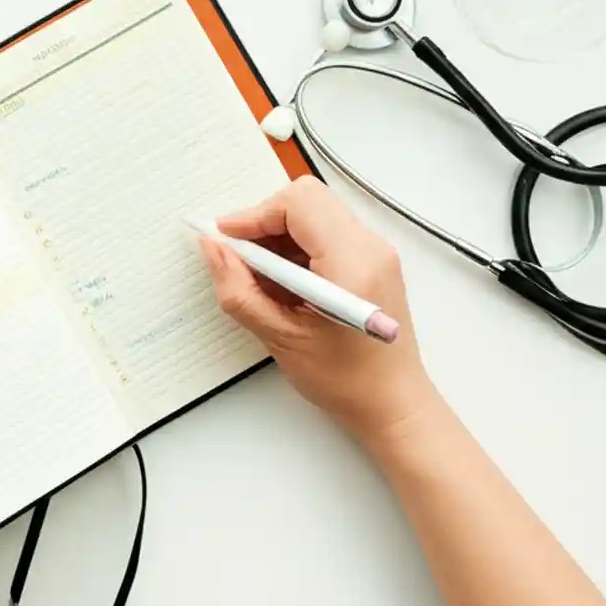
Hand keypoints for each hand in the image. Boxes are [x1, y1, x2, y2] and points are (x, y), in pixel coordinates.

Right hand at [199, 176, 431, 432]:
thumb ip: (240, 290)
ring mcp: (375, 252)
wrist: (393, 404)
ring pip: (315, 215)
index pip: (299, 204)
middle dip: (265, 222)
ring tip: (261, 278)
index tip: (226, 238)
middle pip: (308, 201)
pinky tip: (284, 285)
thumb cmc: (347, 381)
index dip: (254, 215)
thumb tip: (213, 249)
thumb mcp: (280, 337)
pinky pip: (327, 234)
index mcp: (352, 263)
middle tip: (240, 256)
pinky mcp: (372, 261)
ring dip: (280, 237)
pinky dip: (297, 249)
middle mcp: (370, 247)